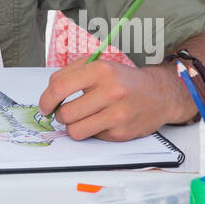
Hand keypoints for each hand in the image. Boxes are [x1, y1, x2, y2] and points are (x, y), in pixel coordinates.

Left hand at [38, 59, 195, 140]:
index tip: (45, 106)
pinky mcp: (122, 133)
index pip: (59, 87)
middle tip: (65, 112)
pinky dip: (92, 131)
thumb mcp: (98, 65)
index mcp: (100, 70)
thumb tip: (48, 96)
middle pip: (65, 113)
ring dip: (73, 126)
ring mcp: (118, 114)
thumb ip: (69, 74)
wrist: (159, 94)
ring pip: (75, 130)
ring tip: (81, 118)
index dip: (46, 99)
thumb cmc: (123, 79)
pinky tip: (102, 121)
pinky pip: (92, 138)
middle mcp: (110, 91)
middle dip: (60, 115)